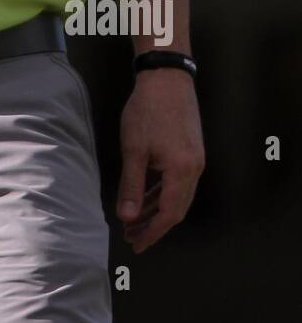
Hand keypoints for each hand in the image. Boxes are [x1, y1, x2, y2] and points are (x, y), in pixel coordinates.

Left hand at [117, 68, 204, 252]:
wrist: (167, 77)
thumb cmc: (148, 109)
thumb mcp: (134, 149)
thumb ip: (132, 186)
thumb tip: (127, 217)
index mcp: (182, 171)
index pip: (169, 214)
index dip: (152, 233)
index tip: (136, 245)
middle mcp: (194, 169)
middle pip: (176, 209)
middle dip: (154, 225)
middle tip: (132, 237)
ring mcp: (195, 160)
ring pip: (177, 195)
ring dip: (156, 210)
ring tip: (134, 221)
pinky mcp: (190, 150)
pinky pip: (177, 181)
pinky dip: (162, 193)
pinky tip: (146, 197)